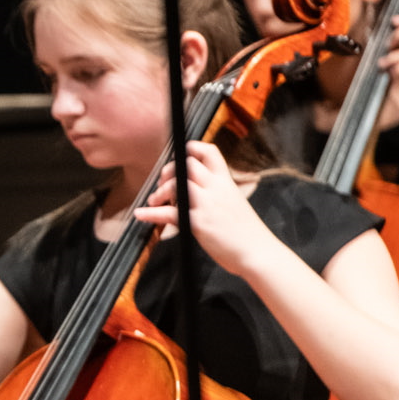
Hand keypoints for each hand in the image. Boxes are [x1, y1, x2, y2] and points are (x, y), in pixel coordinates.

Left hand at [133, 141, 277, 278]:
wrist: (257, 251)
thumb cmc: (246, 231)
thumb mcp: (234, 202)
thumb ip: (216, 192)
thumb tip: (196, 190)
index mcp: (226, 181)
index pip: (209, 151)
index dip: (191, 149)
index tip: (179, 158)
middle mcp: (216, 188)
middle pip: (187, 163)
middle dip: (169, 170)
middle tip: (162, 183)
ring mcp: (206, 204)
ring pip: (177, 183)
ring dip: (160, 191)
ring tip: (154, 201)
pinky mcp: (198, 223)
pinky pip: (168, 213)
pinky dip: (151, 214)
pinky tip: (141, 214)